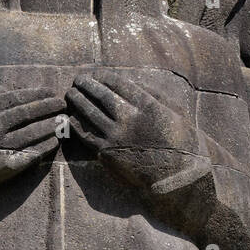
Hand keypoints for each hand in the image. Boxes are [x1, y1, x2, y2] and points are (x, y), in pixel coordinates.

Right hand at [0, 86, 65, 196]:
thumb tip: (7, 88)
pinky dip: (45, 145)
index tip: (48, 92)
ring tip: (64, 119)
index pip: (16, 97)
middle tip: (63, 102)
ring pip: (33, 132)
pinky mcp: (4, 166)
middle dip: (48, 106)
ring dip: (51, 124)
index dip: (35, 94)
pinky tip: (55, 140)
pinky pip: (31, 153)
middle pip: (28, 112)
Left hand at [65, 68, 202, 193]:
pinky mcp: (107, 154)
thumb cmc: (178, 141)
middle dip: (86, 85)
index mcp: (146, 105)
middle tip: (77, 80)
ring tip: (70, 94)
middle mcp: (129, 119)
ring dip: (77, 101)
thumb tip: (132, 82)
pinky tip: (71, 117)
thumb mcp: (173, 111)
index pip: (117, 84)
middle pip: (100, 96)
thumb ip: (153, 94)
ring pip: (90, 114)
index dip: (102, 77)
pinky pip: (86, 135)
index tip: (95, 74)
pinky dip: (76, 123)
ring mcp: (116, 137)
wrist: (176, 176)